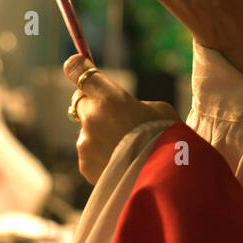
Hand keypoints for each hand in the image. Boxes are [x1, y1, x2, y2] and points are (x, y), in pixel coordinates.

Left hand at [64, 56, 179, 184]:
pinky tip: (121, 163)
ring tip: (126, 149)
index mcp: (109, 97)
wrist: (160, 178)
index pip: (79, 71)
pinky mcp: (84, 166)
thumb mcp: (158, 111)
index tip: (77, 65)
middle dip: (94, 107)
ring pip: (87, 132)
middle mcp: (91, 117)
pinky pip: (89, 155)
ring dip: (100, 136)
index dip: (76, 67)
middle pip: (81, 103)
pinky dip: (101, 157)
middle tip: (115, 117)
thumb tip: (128, 110)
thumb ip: (135, 105)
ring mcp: (85, 143)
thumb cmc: (166, 139)